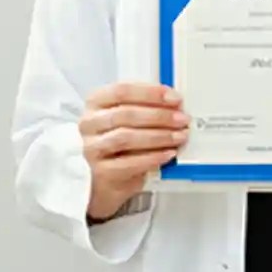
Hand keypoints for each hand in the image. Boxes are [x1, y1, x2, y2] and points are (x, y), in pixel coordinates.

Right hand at [79, 82, 188, 220]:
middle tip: (181, 119)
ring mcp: (92, 149)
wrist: (99, 179)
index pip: (122, 91)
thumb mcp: (124, 120)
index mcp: (95, 103)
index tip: (174, 98)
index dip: (151, 93)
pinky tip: (168, 154)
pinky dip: (153, 157)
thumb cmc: (115, 145)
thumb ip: (143, 108)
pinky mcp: (101, 172)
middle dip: (159, 116)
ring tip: (178, 136)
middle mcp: (89, 124)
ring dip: (158, 136)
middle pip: (126, 114)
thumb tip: (174, 103)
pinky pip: (129, 163)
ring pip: (126, 137)